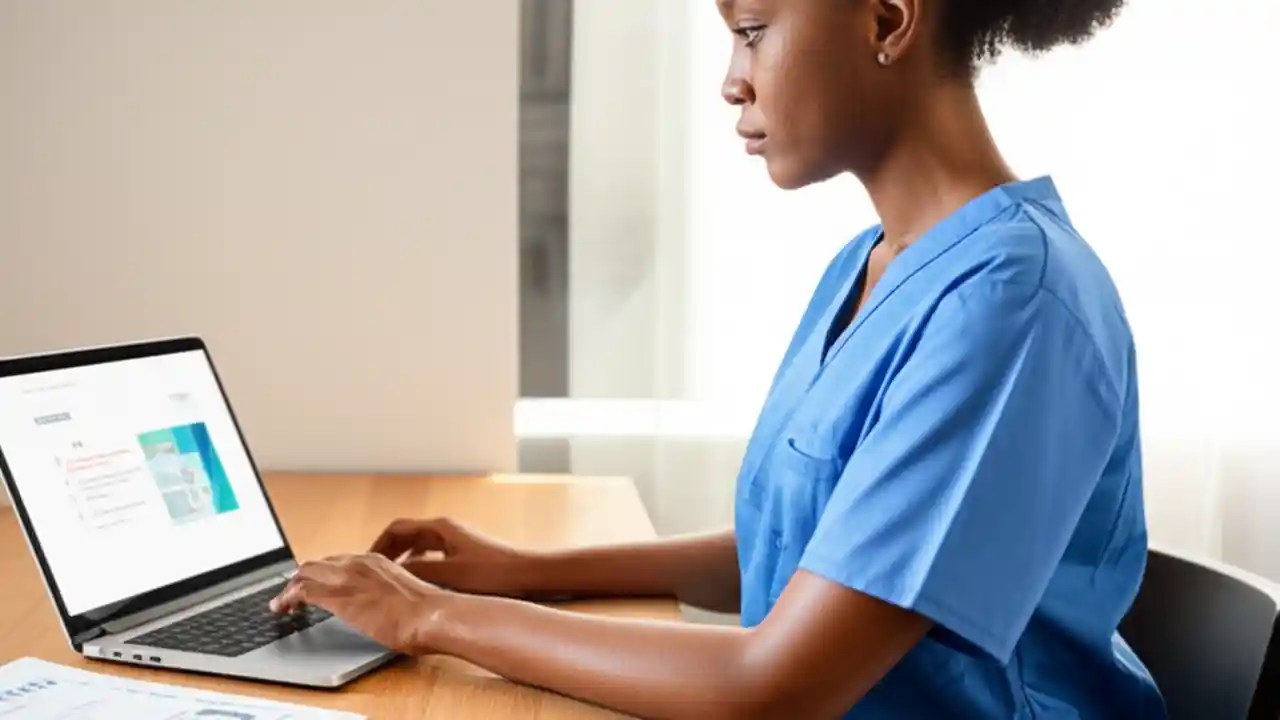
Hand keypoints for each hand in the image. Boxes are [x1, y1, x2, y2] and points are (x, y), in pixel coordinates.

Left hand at [269, 553, 444, 653]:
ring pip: (304, 573)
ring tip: (282, 604)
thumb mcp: (404, 597)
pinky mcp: (338, 596)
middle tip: (293, 596)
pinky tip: (282, 609)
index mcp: (376, 561)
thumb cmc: (426, 614)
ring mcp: (347, 577)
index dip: (322, 575)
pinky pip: (302, 591)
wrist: (430, 615)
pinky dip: (286, 598)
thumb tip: (385, 612)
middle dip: (301, 579)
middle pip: (317, 564)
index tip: (316, 587)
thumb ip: (388, 597)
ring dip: (290, 588)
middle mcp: (358, 562)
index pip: (337, 561)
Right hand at [370, 517, 539, 597]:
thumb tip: (390, 572)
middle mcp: (446, 529)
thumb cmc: (492, 573)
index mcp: (440, 527)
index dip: (377, 545)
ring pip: (418, 546)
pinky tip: (416, 583)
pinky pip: (431, 555)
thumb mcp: (450, 574)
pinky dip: (418, 565)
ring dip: (402, 560)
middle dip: (386, 552)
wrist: (528, 574)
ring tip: (388, 580)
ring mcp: (455, 540)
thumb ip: (418, 571)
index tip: (364, 563)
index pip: (397, 528)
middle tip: (371, 572)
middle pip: (406, 535)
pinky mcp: (464, 553)